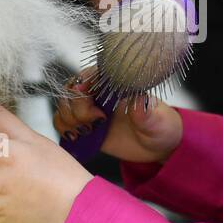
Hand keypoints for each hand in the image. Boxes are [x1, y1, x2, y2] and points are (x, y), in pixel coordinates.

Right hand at [53, 66, 182, 163]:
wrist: (157, 146)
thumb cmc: (160, 126)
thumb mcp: (157, 121)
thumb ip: (146, 112)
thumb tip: (138, 99)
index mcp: (116, 83)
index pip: (90, 75)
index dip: (84, 88)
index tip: (93, 106)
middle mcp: (100, 93)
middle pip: (70, 90)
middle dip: (77, 109)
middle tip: (96, 122)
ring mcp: (89, 108)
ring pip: (62, 106)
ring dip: (69, 120)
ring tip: (89, 131)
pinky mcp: (84, 125)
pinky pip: (61, 122)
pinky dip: (64, 129)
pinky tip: (80, 136)